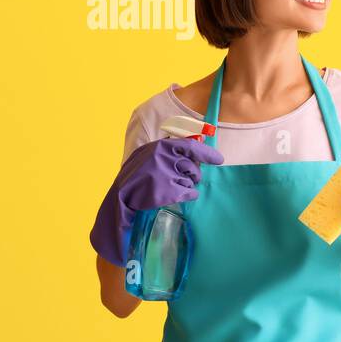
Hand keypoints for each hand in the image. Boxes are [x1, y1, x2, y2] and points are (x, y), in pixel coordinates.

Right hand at [90, 137, 224, 267]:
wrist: (121, 197)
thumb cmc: (136, 176)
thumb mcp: (146, 155)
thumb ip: (166, 149)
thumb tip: (193, 144)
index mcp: (161, 147)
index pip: (191, 146)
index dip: (207, 153)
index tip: (219, 160)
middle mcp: (166, 159)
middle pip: (194, 168)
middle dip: (192, 175)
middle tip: (180, 179)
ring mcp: (168, 175)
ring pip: (192, 181)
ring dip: (186, 185)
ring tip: (168, 187)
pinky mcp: (171, 191)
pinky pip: (192, 193)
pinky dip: (187, 195)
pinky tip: (173, 196)